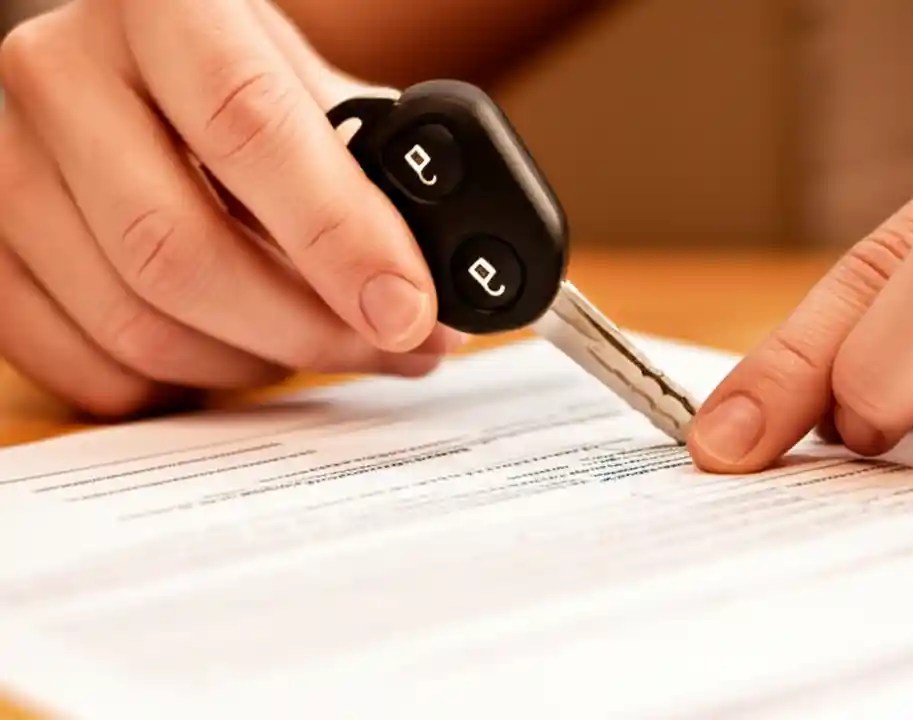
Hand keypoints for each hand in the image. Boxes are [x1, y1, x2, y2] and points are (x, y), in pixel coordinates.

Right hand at [0, 0, 457, 416]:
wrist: (131, 71)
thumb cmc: (237, 79)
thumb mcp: (308, 87)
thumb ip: (369, 170)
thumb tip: (440, 285)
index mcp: (161, 7)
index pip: (249, 128)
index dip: (338, 236)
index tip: (406, 310)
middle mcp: (60, 73)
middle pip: (177, 250)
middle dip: (308, 327)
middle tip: (391, 346)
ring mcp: (6, 164)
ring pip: (135, 323)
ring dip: (255, 364)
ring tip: (326, 346)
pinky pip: (87, 367)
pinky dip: (184, 388)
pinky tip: (240, 357)